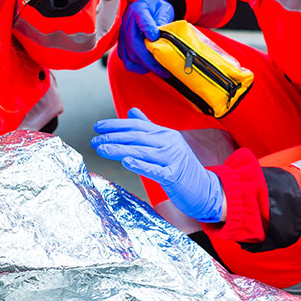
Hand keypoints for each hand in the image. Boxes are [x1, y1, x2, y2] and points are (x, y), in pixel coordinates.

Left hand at [91, 108, 224, 222]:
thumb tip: (131, 111)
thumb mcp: (166, 143)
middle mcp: (169, 142)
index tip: (98, 127)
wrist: (206, 189)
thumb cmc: (182, 168)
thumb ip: (149, 128)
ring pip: (142, 151)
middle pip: (137, 136)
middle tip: (95, 140)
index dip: (116, 125)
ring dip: (119, 149)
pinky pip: (155, 169)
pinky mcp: (175, 176)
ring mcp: (173, 158)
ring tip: (102, 149)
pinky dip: (140, 165)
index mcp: (165, 133)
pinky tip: (126, 162)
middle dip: (113, 137)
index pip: (137, 125)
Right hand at [118, 0, 174, 75]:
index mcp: (139, 10)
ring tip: (158, 70)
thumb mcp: (164, 10)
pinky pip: (126, 59)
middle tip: (162, 68)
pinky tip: (148, 68)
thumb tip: (163, 40)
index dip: (149, 29)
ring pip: (129, 55)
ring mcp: (123, 34)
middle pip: (134, 44)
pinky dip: (137, 67)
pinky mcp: (122, 44)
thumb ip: (163, 22)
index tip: (156, 38)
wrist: (148, 5)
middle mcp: (127, 22)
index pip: (142, 20)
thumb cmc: (157, 8)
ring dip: (144, 65)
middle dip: (149, 60)